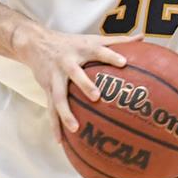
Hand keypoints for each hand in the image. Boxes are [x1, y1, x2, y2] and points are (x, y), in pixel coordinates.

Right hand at [14, 23, 137, 134]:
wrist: (36, 43)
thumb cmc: (71, 43)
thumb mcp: (92, 38)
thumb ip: (117, 40)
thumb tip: (142, 37)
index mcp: (82, 50)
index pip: (99, 51)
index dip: (110, 56)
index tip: (123, 63)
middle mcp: (68, 62)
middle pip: (75, 74)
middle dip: (84, 85)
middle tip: (96, 97)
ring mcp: (55, 77)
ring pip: (59, 96)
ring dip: (65, 113)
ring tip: (75, 129)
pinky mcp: (47, 88)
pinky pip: (50, 109)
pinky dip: (55, 125)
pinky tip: (60, 141)